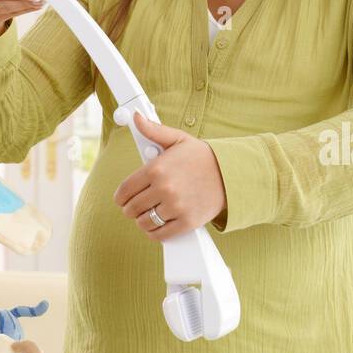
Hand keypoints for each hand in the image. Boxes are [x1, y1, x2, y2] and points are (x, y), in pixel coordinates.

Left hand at [113, 112, 226, 239]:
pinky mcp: (187, 222)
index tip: (123, 199)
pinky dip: (155, 233)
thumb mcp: (177, 139)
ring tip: (150, 214)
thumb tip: (137, 117)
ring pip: (144, 223)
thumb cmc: (201, 157)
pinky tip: (158, 225)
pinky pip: (160, 235)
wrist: (231, 173)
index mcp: (156, 169)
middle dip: (132, 208)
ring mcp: (176, 206)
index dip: (121, 197)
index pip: (124, 191)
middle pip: (131, 209)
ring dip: (144, 221)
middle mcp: (164, 188)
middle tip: (139, 206)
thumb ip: (154, 130)